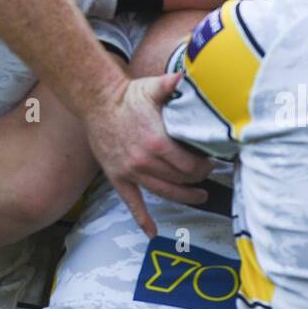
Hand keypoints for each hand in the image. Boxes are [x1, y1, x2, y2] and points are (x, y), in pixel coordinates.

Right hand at [83, 72, 208, 236]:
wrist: (96, 102)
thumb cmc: (127, 95)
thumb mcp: (153, 88)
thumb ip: (174, 84)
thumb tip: (190, 76)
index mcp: (158, 142)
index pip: (190, 165)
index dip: (204, 167)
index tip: (212, 162)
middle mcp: (145, 161)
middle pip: (180, 180)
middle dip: (198, 179)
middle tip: (207, 175)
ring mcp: (131, 171)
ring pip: (164, 192)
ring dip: (184, 197)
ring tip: (199, 196)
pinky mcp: (118, 177)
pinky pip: (132, 203)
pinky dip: (143, 219)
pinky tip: (152, 232)